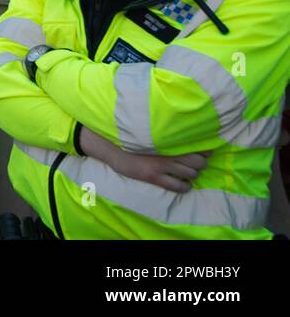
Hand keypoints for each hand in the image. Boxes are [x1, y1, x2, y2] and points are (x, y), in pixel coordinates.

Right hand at [78, 127, 207, 192]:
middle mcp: (168, 152)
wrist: (109, 145)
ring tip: (189, 172)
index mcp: (168, 138)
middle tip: (197, 162)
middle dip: (201, 163)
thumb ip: (167, 132)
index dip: (206, 148)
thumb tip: (185, 132)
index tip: (206, 148)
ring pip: (191, 174)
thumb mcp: (150, 130)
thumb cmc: (130, 135)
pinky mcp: (153, 176)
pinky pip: (178, 186)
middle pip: (198, 162)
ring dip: (193, 174)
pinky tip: (183, 183)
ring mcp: (161, 165)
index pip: (197, 145)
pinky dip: (185, 186)